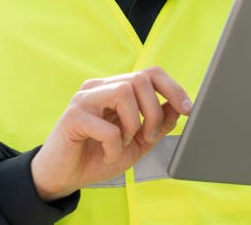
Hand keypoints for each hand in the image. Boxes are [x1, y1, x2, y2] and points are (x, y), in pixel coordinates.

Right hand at [31, 67, 192, 201]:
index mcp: (115, 88)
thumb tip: (179, 107)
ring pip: (124, 92)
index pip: (150, 73)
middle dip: (154, 111)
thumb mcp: (137, 142)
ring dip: (134, 124)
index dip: (173, 88)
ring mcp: (84, 99)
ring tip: (124, 142)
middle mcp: (99, 87)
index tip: (187, 109)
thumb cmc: (98, 156)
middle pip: (140, 79)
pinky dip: (114, 145)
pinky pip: (107, 126)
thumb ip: (158, 124)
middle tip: (148, 136)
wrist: (63, 177)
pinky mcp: (72, 117)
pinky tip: (107, 153)